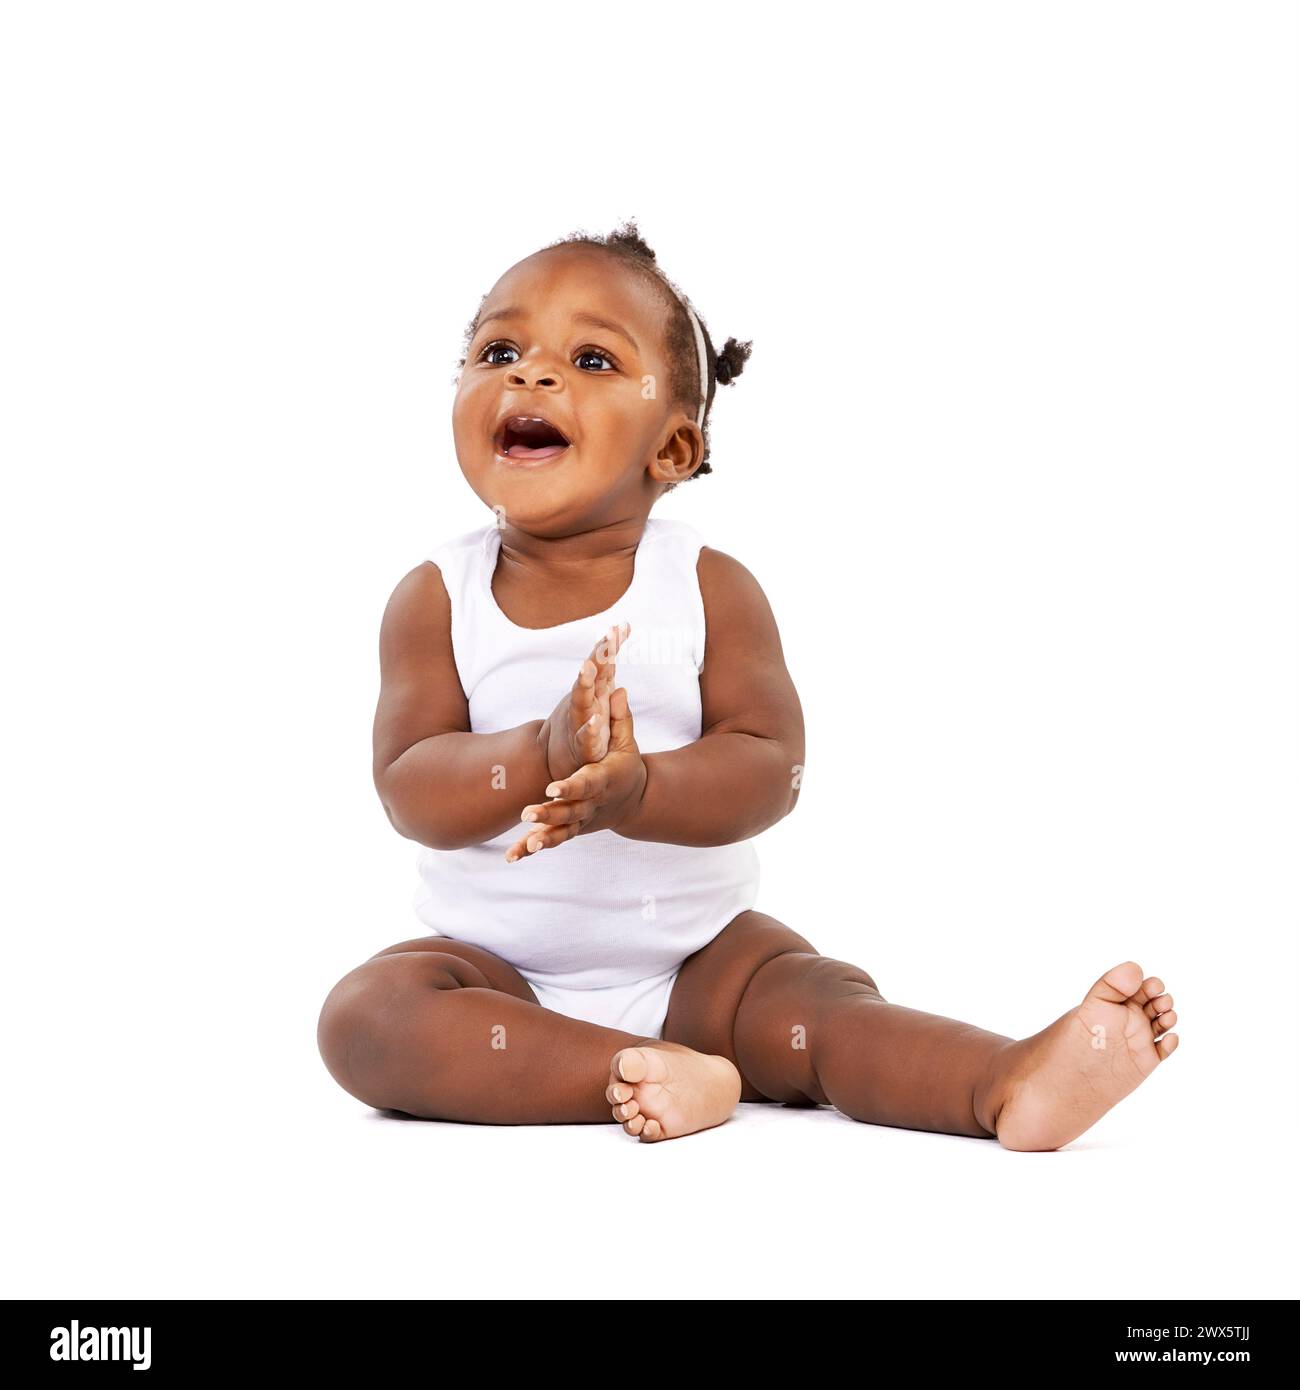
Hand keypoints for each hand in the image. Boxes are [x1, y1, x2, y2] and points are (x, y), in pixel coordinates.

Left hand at [506, 685, 646, 862]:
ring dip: (543, 838)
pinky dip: (530, 849)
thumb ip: (620, 719)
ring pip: (562, 832)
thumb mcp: (627, 742)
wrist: (633, 800)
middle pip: (571, 812)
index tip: (552, 788)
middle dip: (550, 814)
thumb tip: (619, 690)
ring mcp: (582, 820)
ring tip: (525, 842)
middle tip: (528, 813)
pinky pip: (552, 840)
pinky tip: (511, 856)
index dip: (571, 787)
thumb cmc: (625, 765)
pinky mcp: (573, 829)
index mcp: (604, 781)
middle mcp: (593, 804)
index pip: (587, 784)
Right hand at [539, 621, 628, 785]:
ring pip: (583, 701)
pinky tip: (597, 720)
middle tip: (607, 636)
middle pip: (594, 675)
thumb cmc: (585, 725)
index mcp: (595, 690)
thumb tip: (616, 640)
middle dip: (600, 655)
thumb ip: (608, 669)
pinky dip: (591, 729)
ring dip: (585, 684)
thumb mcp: (600, 692)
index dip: (612, 644)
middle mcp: (587, 702)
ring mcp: (581, 723)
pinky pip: (588, 737)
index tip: (623, 625)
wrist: (559, 762)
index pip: (605, 662)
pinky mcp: (583, 747)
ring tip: (588, 667)